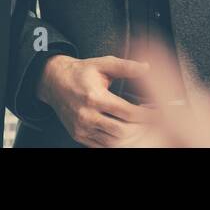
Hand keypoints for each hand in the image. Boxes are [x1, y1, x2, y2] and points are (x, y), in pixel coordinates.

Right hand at [37, 54, 153, 146]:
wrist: (54, 81)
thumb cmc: (80, 72)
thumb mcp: (103, 64)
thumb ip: (125, 66)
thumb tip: (145, 67)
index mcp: (94, 96)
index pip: (127, 112)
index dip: (145, 114)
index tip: (155, 112)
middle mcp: (86, 114)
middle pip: (122, 130)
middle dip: (141, 128)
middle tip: (150, 123)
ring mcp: (81, 127)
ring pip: (113, 141)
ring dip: (130, 137)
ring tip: (139, 127)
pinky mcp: (78, 135)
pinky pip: (101, 145)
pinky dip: (116, 142)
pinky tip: (124, 133)